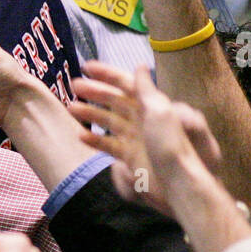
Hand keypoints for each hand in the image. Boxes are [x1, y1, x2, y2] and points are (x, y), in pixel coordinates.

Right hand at [68, 61, 220, 215]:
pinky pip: (109, 145)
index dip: (106, 74)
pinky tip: (81, 136)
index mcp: (151, 104)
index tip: (86, 67)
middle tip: (73, 85)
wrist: (179, 184)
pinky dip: (95, 140)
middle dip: (94, 92)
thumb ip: (147, 89)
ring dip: (91, 113)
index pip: (126, 83)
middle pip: (115, 101)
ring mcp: (136, 138)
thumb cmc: (172, 145)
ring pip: (109, 121)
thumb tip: (140, 67)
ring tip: (71, 107)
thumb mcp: (161, 111)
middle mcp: (143, 119)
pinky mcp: (131, 158)